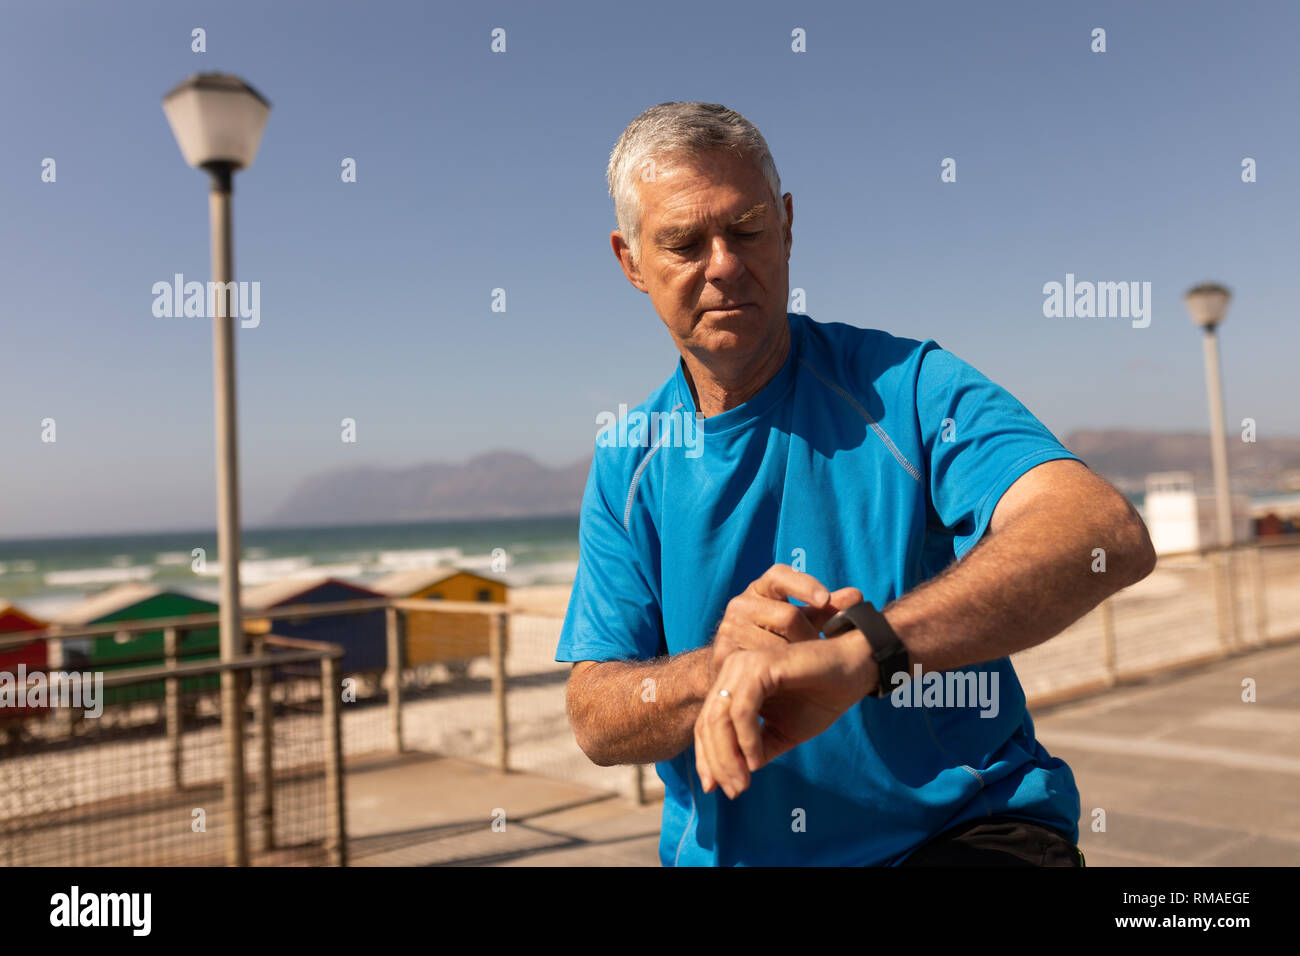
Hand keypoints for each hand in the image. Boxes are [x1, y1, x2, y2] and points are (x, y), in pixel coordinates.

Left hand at [694, 635, 878, 798]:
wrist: (854, 670)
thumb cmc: (820, 697)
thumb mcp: (783, 732)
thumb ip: (758, 750)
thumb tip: (734, 778)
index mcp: (733, 684)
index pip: (707, 724)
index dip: (708, 759)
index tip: (715, 789)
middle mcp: (732, 671)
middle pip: (708, 723)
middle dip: (717, 763)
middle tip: (734, 791)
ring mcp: (744, 666)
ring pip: (720, 718)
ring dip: (728, 756)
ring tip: (743, 782)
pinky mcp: (761, 666)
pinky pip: (743, 710)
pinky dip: (746, 739)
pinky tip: (756, 760)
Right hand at [708, 564, 862, 685]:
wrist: (736, 673)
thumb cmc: (777, 640)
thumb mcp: (802, 623)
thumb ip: (827, 611)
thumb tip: (857, 596)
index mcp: (761, 589)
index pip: (781, 576)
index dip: (804, 585)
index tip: (825, 599)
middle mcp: (741, 604)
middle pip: (788, 616)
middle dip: (809, 637)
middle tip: (817, 655)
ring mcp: (728, 629)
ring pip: (775, 644)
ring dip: (793, 660)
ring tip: (797, 671)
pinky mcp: (722, 654)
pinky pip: (758, 666)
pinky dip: (775, 675)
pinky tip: (783, 682)